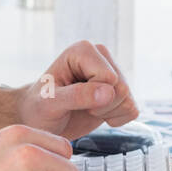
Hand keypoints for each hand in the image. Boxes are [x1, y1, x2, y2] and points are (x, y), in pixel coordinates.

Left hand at [17, 40, 137, 139]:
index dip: (91, 97)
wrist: (40, 120)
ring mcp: (112, 72)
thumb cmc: (38, 108)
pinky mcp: (119, 90)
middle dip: (100, 106)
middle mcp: (100, 56)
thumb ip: (77, 95)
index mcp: (83, 50)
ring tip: (84, 109)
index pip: (107, 77)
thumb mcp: (50, 103)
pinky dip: (116, 119)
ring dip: (107, 113)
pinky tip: (96, 114)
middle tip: (77, 106)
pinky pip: (133, 110)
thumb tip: (108, 91)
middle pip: (122, 88)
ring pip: (128, 100)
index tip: (69, 100)